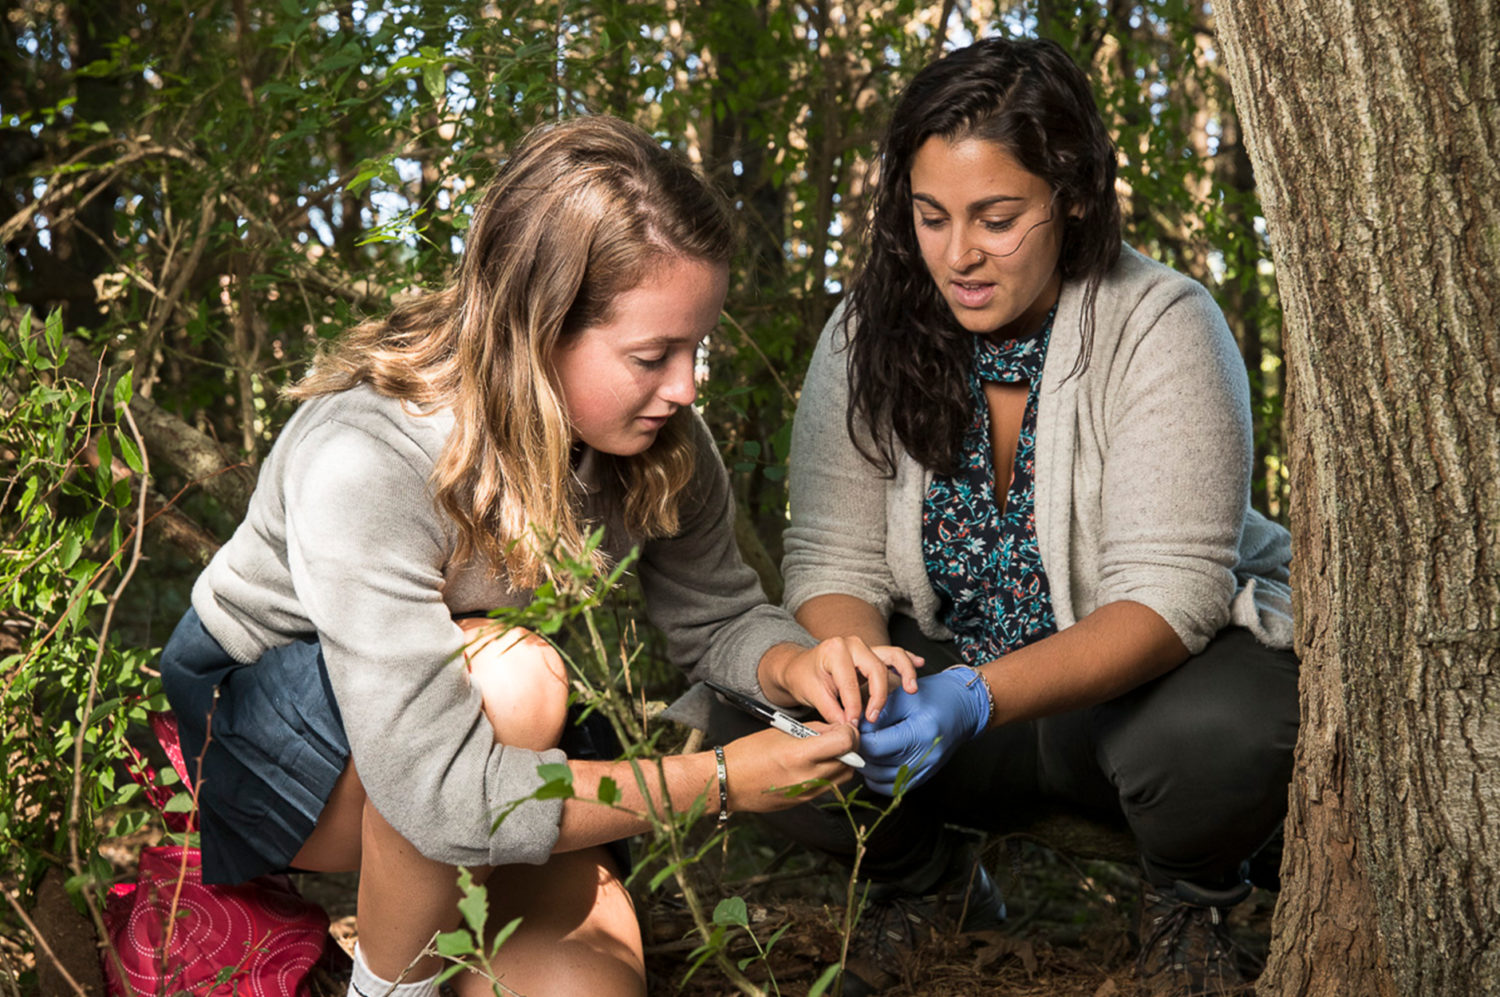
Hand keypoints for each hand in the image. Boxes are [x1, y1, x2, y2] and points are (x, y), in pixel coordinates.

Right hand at [721, 721, 859, 812]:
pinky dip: (830, 774)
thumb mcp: (783, 731)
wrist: (729, 781)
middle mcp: (808, 776)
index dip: (849, 733)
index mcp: (800, 754)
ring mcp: (807, 792)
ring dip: (843, 762)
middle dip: (849, 747)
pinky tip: (815, 765)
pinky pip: (829, 786)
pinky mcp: (805, 802)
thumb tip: (837, 730)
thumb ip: (814, 730)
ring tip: (828, 751)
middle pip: (850, 762)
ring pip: (844, 777)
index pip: (845, 743)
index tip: (844, 728)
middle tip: (839, 738)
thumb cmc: (750, 752)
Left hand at [758, 637, 924, 725]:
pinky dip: (908, 660)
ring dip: (905, 671)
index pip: (850, 682)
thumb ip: (831, 711)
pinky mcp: (874, 654)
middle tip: (873, 718)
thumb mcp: (812, 694)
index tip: (853, 725)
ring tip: (912, 689)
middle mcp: (852, 644)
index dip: (853, 707)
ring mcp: (865, 647)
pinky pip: (894, 655)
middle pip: (875, 669)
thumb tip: (849, 727)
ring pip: (892, 655)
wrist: (801, 667)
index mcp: (835, 650)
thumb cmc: (805, 678)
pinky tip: (920, 664)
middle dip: (878, 697)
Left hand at [857, 666, 991, 794]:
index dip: (857, 739)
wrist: (962, 707)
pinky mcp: (923, 778)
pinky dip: (878, 777)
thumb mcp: (903, 697)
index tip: (849, 729)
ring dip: (866, 766)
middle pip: (875, 766)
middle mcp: (923, 757)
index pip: (875, 746)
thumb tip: (854, 729)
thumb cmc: (934, 696)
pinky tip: (876, 761)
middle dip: (858, 752)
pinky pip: (891, 787)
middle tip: (853, 738)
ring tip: (863, 747)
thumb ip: (877, 714)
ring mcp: (924, 771)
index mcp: (919, 733)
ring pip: (879, 780)